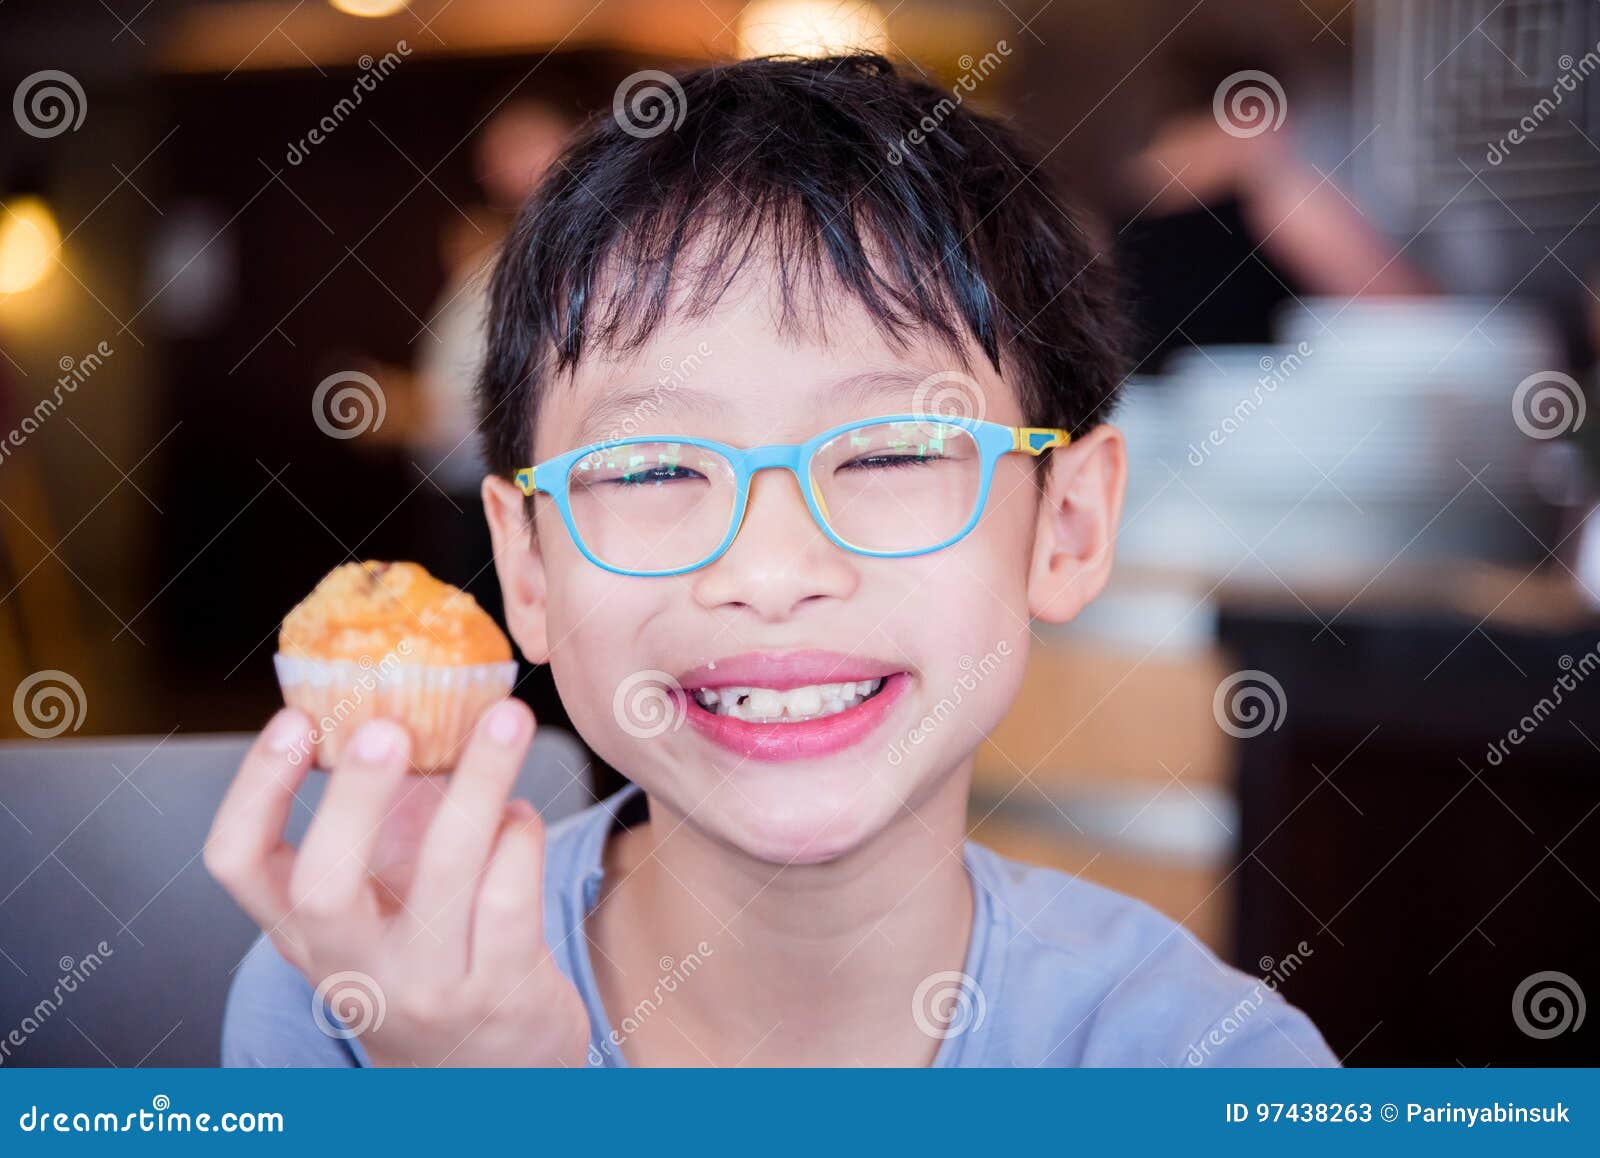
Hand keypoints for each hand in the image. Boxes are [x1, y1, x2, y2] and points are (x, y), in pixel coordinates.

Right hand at [204, 700, 589, 1066]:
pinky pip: (509, 899)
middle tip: (388, 724)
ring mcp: (425, 986)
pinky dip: (520, 837)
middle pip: (323, 886)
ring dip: (477, 786)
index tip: (295, 718)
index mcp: (302, 932)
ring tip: (505, 720)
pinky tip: (520, 810)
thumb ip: (379, 811)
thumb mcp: (380, 894)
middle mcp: (350, 967)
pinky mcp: (500, 992)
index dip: (255, 789)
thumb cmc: (431, 949)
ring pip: (442, 879)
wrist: (492, 1072)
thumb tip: (405, 688)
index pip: (237, 865)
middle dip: (354, 798)